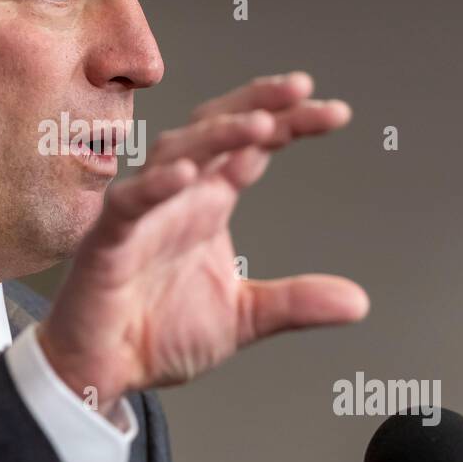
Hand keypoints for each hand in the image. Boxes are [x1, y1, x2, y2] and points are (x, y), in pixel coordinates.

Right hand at [37, 71, 369, 414]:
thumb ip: (295, 303)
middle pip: (216, 130)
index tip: (335, 113)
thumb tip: (358, 302)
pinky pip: (130, 204)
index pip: (253, 147)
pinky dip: (154, 187)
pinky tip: (185, 175)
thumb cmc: (157, 333)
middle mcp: (178, 196)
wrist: (104, 371)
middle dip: (257, 104)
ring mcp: (142, 213)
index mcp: (209, 203)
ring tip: (260, 123)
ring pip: (176, 154)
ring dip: (217, 135)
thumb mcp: (243, 317)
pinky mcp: (107, 240)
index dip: (291, 123)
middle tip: (301, 89)